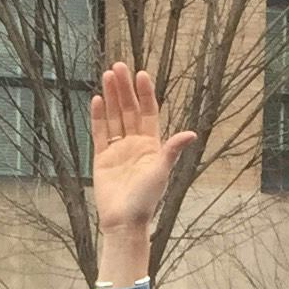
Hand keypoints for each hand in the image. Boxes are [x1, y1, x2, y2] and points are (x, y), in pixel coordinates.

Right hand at [90, 62, 198, 288]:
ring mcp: (118, 150)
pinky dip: (98, 117)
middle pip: (129, 110)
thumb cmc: (146, 201)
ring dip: (111, 97)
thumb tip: (191, 134)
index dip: (145, 94)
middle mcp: (135, 144)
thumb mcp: (161, 172)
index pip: (148, 112)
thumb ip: (172, 150)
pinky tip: (97, 100)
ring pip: (114, 118)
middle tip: (119, 67)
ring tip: (107, 76)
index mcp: (151, 145)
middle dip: (124, 89)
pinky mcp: (102, 159)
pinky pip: (100, 134)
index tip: (141, 75)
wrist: (124, 222)